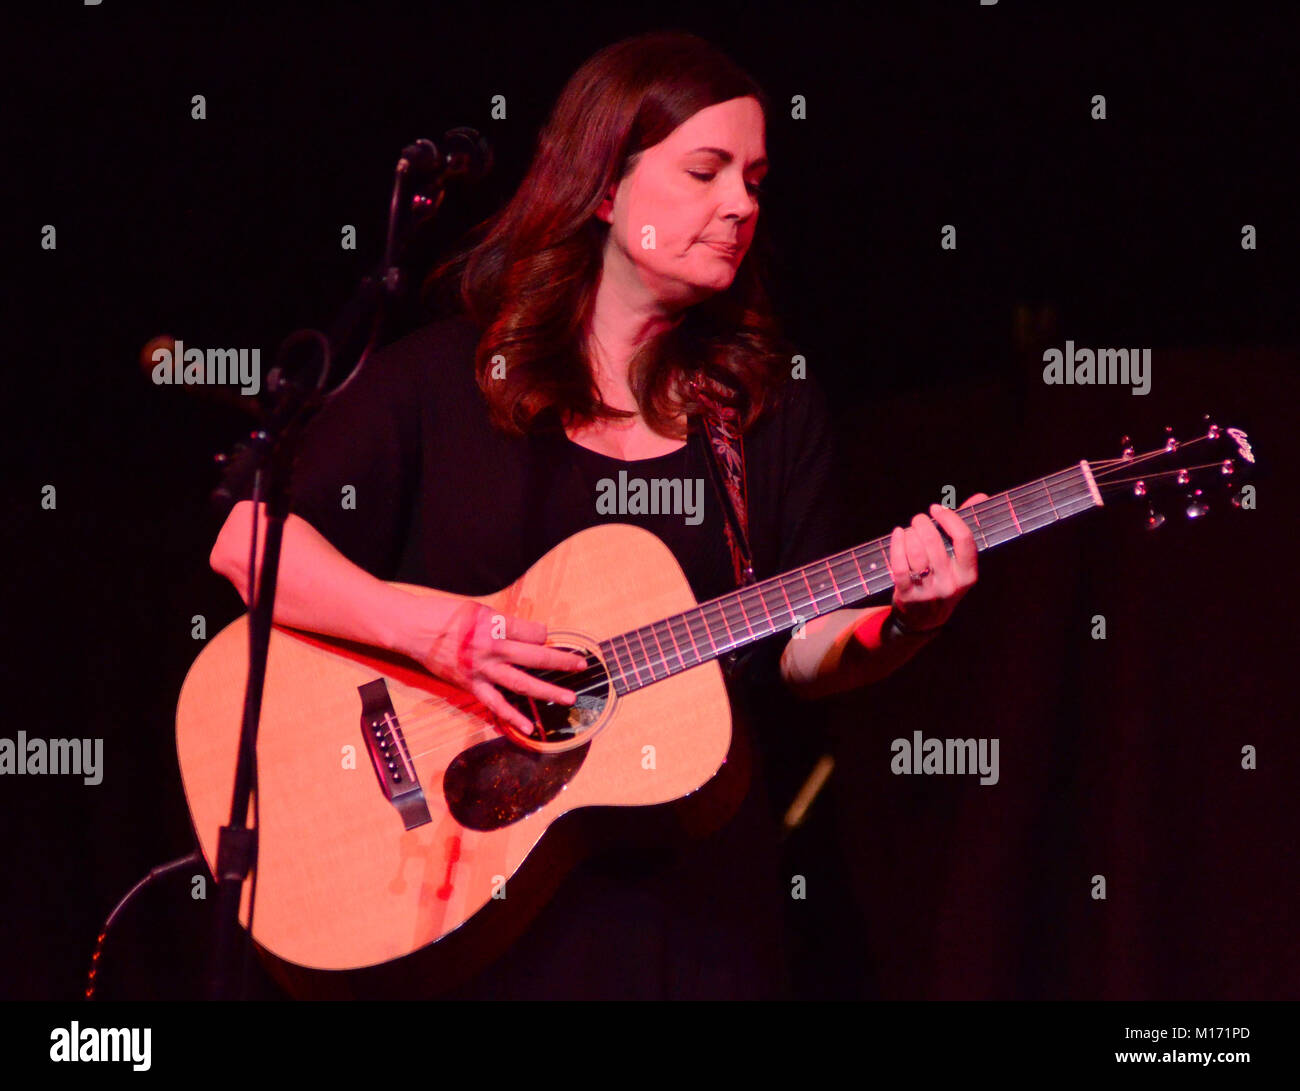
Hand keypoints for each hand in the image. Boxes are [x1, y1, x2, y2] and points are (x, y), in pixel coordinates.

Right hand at [400, 596, 588, 733]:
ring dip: (548, 691)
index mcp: (495, 624)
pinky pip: (496, 704)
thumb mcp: (477, 609)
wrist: (412, 629)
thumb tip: (527, 634)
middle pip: (535, 656)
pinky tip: (530, 728)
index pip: (534, 632)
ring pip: (522, 683)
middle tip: (582, 665)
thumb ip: (503, 623)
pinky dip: (513, 717)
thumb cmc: (443, 614)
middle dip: (561, 662)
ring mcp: (482, 670)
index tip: (545, 638)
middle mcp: (492, 648)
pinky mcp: (470, 685)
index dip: (543, 635)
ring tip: (570, 698)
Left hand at [886, 493, 987, 632]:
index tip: (937, 508)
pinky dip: (896, 545)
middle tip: (918, 519)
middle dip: (923, 524)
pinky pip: (900, 565)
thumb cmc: (943, 581)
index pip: (964, 540)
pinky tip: (897, 535)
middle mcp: (950, 585)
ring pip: (916, 552)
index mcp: (968, 575)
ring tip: (908, 530)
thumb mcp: (959, 563)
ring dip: (909, 534)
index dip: (949, 519)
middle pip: (934, 543)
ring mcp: (928, 591)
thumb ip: (965, 529)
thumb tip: (981, 497)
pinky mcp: (907, 595)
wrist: (923, 621)